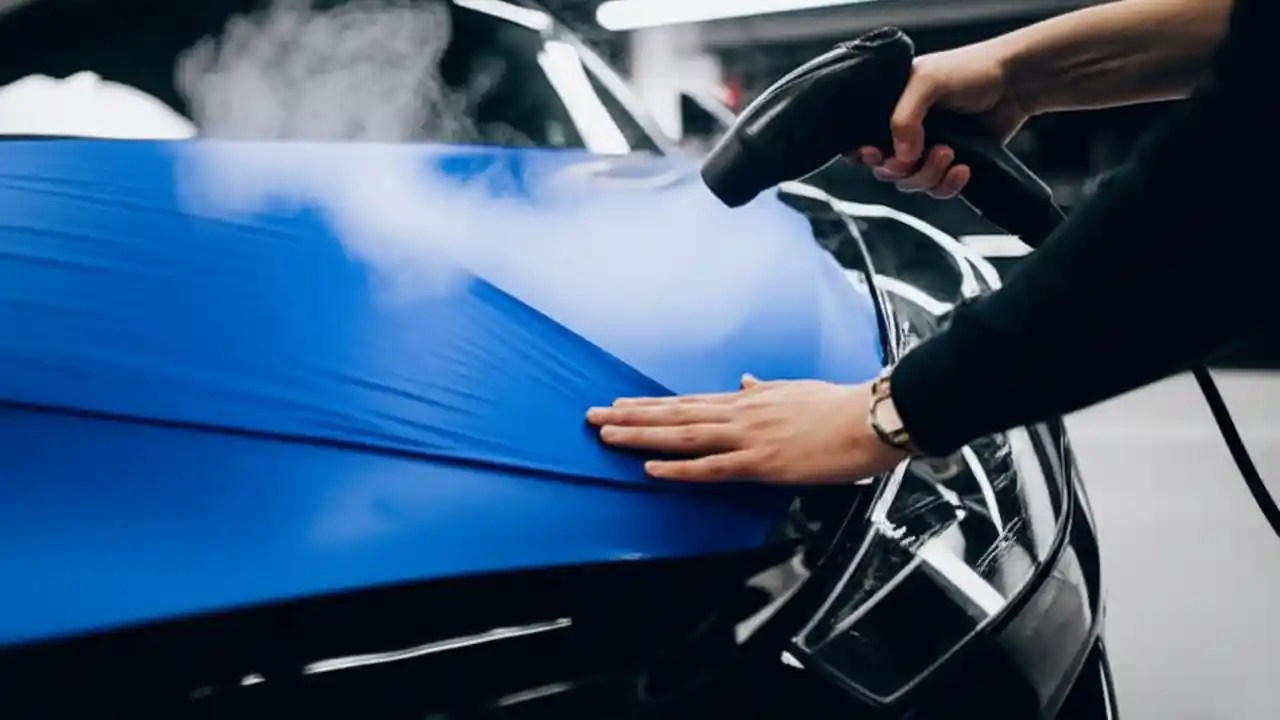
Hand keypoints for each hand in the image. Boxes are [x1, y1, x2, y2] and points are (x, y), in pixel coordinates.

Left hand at [585, 374, 908, 484]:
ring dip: (642, 435)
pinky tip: (650, 469)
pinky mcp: (761, 462)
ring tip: (607, 434)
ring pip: (682, 436)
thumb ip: (764, 389)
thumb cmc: (839, 407)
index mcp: (748, 399)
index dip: (650, 405)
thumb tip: (744, 380)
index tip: (619, 404)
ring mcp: (747, 436)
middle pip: (674, 414)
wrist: (870, 418)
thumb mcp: (794, 390)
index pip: (687, 402)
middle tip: (592, 416)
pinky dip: (678, 469)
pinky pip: (710, 468)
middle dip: (630, 416)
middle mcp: (740, 413)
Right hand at [848, 42, 1030, 198]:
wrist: (1016, 83)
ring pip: (911, 184)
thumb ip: (903, 117)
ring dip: (929, 175)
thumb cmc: (971, 71)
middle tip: (926, 151)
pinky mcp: (950, 167)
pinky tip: (964, 169)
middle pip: (885, 170)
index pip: (861, 140)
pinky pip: (937, 191)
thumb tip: (898, 156)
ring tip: (951, 154)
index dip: (862, 155)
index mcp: (890, 109)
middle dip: (903, 169)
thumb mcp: (927, 81)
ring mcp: (927, 152)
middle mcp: (905, 133)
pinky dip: (948, 185)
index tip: (874, 153)